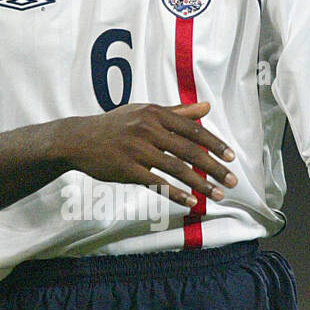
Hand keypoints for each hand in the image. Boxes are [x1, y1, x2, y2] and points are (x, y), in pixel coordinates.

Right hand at [63, 101, 236, 207]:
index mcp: (155, 113)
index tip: (232, 157)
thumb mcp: (144, 112)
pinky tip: (191, 202)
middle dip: (214, 167)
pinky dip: (176, 193)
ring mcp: (137, 150)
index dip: (215, 144)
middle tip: (232, 180)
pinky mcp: (126, 169)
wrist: (78, 139)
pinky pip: (157, 183)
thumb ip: (177, 112)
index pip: (192, 129)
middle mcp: (148, 129)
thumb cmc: (115, 125)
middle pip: (189, 150)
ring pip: (177, 168)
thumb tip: (206, 106)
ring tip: (217, 195)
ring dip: (200, 184)